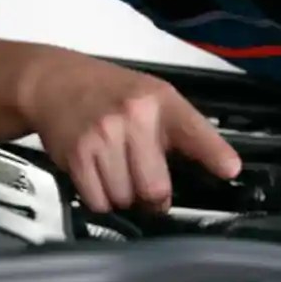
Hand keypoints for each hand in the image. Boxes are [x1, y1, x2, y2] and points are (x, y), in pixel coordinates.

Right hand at [19, 49, 241, 212]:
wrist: (53, 81)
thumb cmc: (107, 92)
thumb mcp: (150, 95)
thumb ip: (180, 127)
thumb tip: (219, 167)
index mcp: (160, 101)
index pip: (194, 131)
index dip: (214, 154)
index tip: (227, 169)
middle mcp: (133, 117)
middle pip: (155, 188)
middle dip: (153, 198)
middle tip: (147, 188)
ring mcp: (102, 136)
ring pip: (125, 198)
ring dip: (123, 196)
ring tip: (116, 173)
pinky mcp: (77, 154)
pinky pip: (98, 200)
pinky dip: (100, 198)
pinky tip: (97, 176)